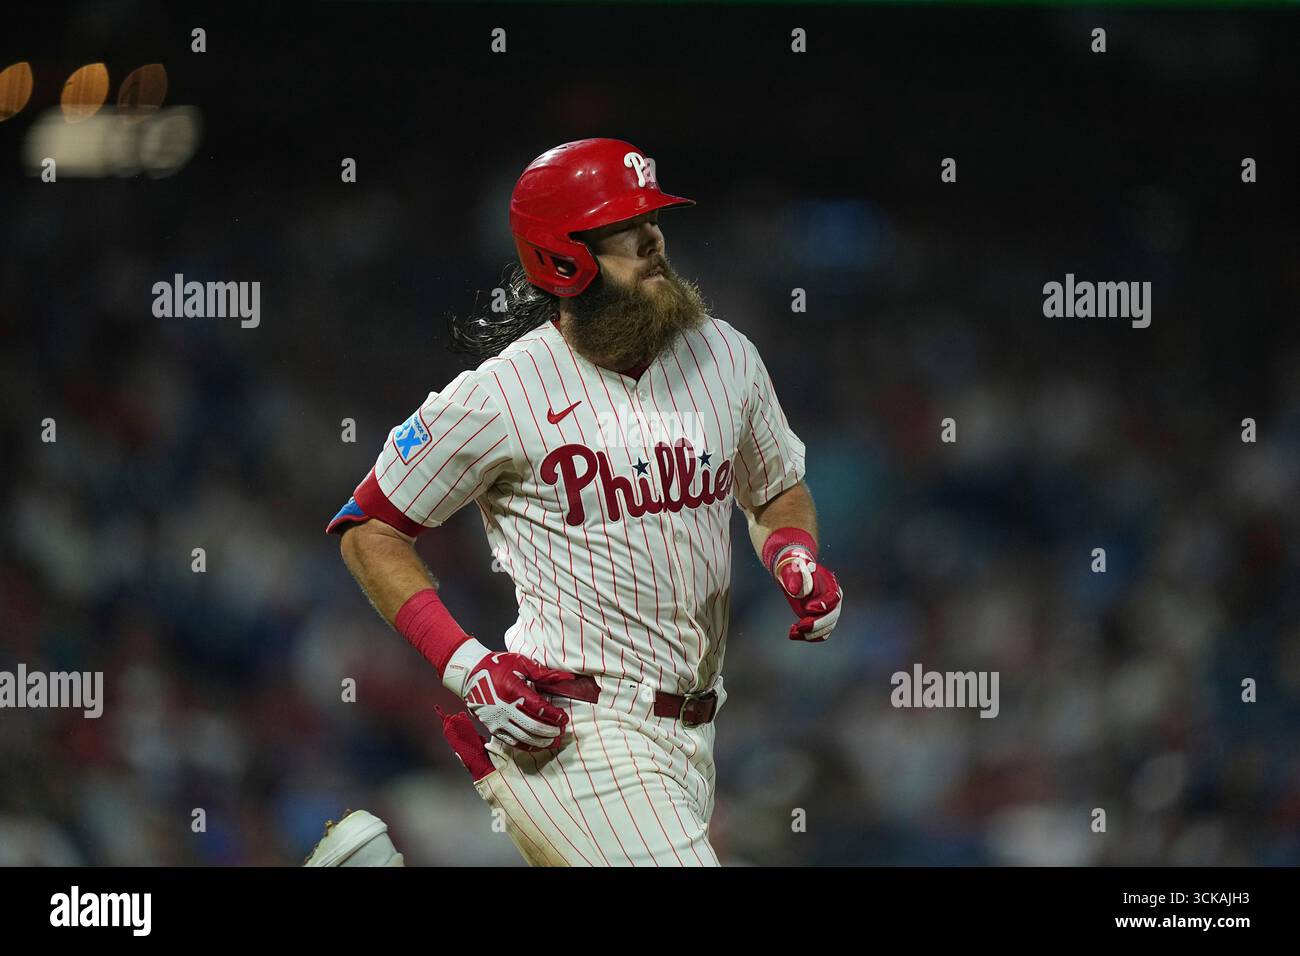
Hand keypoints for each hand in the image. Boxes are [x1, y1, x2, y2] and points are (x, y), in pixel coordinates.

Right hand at [443, 640, 573, 750]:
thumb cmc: (496, 666)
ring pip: (524, 738)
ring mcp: (497, 720)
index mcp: (513, 691)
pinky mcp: (491, 728)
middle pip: (533, 727)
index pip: (539, 709)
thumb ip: (544, 673)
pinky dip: (526, 746)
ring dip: (541, 742)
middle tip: (561, 731)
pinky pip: (512, 742)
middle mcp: (504, 709)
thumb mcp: (520, 663)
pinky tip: (537, 745)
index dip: (554, 716)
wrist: (469, 674)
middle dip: (551, 731)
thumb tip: (566, 677)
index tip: (564, 718)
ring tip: (553, 741)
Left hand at [763, 529, 842, 641]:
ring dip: (810, 634)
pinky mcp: (819, 620)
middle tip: (800, 626)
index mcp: (830, 583)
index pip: (834, 597)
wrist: (792, 573)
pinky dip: (806, 637)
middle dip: (817, 624)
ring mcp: (827, 611)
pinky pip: (819, 634)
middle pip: (833, 616)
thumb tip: (795, 591)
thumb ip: (794, 575)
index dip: (823, 605)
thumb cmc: (793, 567)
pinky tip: (792, 632)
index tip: (807, 608)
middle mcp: (833, 599)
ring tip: (792, 631)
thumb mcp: (791, 567)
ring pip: (826, 629)